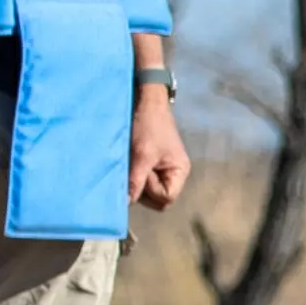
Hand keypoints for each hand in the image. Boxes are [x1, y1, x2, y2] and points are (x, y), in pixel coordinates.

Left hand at [130, 89, 189, 209]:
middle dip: (144, 190)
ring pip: (149, 191)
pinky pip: (144, 179)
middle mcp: (174, 173)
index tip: (142, 173)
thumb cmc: (149, 126)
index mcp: (179, 172)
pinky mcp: (153, 163)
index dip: (151, 191)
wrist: (146, 101)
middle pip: (159, 199)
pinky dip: (135, 175)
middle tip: (134, 170)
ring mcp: (163, 169)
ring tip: (132, 164)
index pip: (166, 198)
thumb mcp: (141, 155)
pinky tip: (130, 163)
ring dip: (138, 182)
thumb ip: (135, 181)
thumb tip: (126, 203)